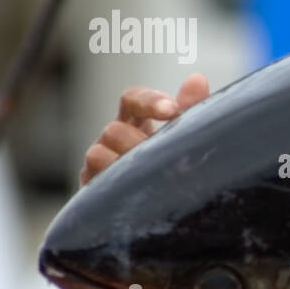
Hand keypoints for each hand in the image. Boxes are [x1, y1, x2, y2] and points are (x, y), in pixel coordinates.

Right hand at [79, 73, 209, 186]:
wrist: (159, 208)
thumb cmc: (172, 165)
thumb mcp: (183, 136)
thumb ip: (192, 109)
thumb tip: (197, 79)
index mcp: (135, 121)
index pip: (132, 99)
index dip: (149, 101)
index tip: (172, 110)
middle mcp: (112, 140)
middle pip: (114, 129)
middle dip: (139, 141)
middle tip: (164, 155)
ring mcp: (98, 164)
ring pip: (97, 154)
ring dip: (126, 164)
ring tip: (153, 176)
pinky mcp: (92, 190)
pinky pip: (94, 182)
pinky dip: (115, 184)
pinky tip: (139, 192)